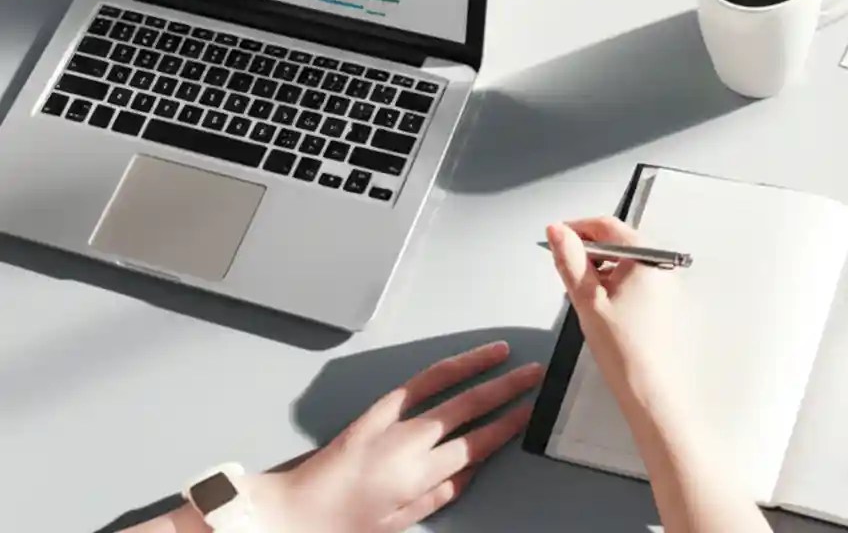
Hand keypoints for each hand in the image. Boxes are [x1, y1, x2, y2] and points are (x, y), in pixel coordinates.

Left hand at [251, 342, 541, 532]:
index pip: (477, 443)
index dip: (508, 425)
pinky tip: (459, 362)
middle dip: (506, 389)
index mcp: (418, 474)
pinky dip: (440, 369)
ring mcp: (390, 420)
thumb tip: (471, 469)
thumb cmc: (343, 526)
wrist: (290, 511)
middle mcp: (409, 441)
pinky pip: (414, 384)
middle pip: (469, 408)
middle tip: (535, 375)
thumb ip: (439, 496)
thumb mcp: (398, 523)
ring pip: (444, 384)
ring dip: (478, 366)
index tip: (531, 411)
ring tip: (504, 354)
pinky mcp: (372, 410)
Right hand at [545, 218, 684, 411]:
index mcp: (647, 257)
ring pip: (626, 262)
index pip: (608, 225)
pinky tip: (603, 306)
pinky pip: (637, 280)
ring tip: (583, 294)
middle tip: (566, 269)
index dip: (578, 228)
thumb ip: (569, 260)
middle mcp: (662, 265)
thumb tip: (558, 232)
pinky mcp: (666, 302)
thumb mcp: (587, 299)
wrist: (652, 391)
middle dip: (589, 251)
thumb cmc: (625, 350)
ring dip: (601, 269)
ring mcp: (667, 284)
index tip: (558, 237)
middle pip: (619, 242)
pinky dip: (616, 284)